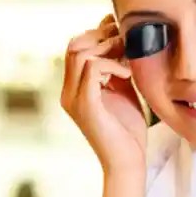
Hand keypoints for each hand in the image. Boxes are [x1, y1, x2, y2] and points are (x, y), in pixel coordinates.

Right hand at [60, 15, 147, 173]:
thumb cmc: (127, 130)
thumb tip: (120, 38)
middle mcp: (68, 91)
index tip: (122, 35)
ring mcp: (74, 99)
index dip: (98, 34)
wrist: (127, 163)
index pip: (75, 47)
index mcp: (74, 88)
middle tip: (126, 43)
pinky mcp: (86, 105)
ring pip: (80, 53)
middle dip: (102, 36)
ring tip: (127, 58)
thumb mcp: (122, 90)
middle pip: (74, 44)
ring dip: (107, 48)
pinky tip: (127, 75)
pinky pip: (93, 68)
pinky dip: (112, 64)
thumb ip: (117, 66)